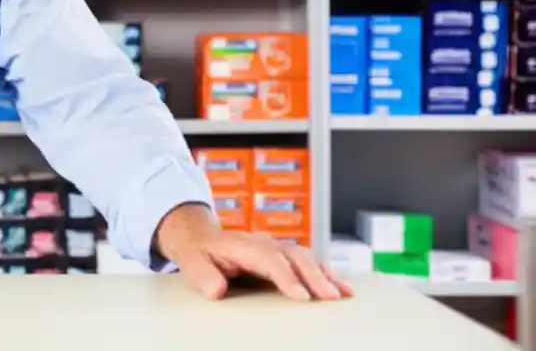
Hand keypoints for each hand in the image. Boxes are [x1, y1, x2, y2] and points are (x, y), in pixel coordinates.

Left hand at [156, 204, 352, 301]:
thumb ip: (203, 276)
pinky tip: (341, 287)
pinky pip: (308, 262)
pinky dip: (326, 274)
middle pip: (294, 257)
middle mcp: (263, 243)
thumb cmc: (199, 253)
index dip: (287, 277)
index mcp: (242, 245)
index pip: (268, 259)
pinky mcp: (283, 256)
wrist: (200, 238)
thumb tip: (216, 290)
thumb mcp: (191, 262)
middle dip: (314, 277)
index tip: (302, 296)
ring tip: (344, 293)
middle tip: (332, 297)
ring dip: (326, 275)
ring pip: (305, 258)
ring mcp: (276, 248)